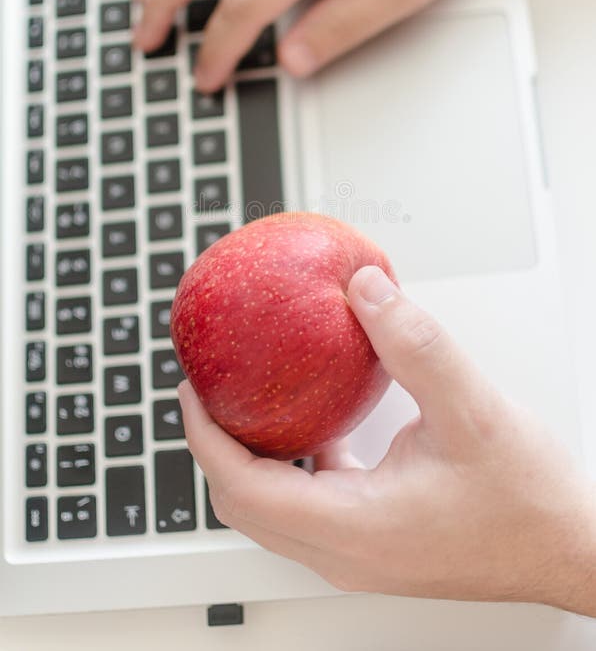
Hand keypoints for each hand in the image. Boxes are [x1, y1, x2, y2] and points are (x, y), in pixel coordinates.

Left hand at [178, 266, 595, 615]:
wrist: (568, 547)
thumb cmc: (527, 499)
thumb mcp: (472, 408)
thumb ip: (413, 342)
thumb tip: (364, 287)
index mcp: (354, 528)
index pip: (242, 489)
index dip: (203, 436)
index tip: (190, 387)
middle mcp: (345, 552)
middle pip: (244, 506)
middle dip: (214, 446)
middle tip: (211, 390)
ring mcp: (359, 552)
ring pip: (274, 509)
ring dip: (251, 456)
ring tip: (252, 399)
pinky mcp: (376, 541)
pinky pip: (310, 503)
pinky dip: (294, 462)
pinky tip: (318, 419)